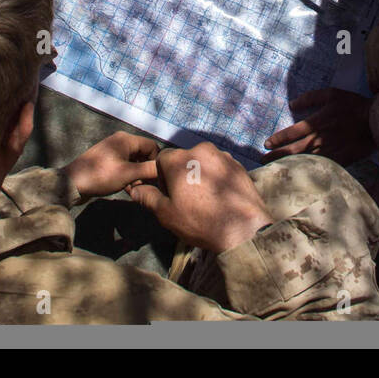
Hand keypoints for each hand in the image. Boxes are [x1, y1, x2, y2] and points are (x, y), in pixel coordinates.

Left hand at [65, 132, 159, 198]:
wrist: (72, 183)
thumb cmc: (100, 176)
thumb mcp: (128, 174)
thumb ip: (149, 170)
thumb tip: (165, 168)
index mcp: (126, 139)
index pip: (152, 146)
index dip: (157, 161)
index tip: (156, 178)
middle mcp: (120, 141)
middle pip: (143, 154)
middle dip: (146, 170)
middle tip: (143, 186)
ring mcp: (113, 150)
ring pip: (135, 161)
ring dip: (137, 175)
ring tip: (134, 189)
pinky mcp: (107, 160)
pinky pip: (125, 166)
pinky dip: (128, 176)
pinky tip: (127, 189)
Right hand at [126, 142, 272, 253]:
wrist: (243, 228)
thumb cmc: (200, 220)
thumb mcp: (167, 213)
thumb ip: (148, 198)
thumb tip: (136, 190)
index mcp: (179, 158)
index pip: (162, 159)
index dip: (162, 177)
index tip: (170, 195)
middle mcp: (200, 149)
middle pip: (184, 159)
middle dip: (182, 175)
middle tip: (188, 199)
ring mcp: (222, 155)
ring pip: (202, 162)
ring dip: (199, 175)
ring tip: (206, 199)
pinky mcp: (238, 164)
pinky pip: (219, 168)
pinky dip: (216, 178)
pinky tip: (220, 197)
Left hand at [264, 88, 373, 164]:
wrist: (375, 121)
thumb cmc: (352, 105)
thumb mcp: (330, 94)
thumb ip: (310, 98)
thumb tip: (292, 104)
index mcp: (315, 123)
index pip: (290, 133)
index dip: (277, 140)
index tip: (266, 144)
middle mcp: (319, 139)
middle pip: (293, 150)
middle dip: (276, 156)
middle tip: (263, 161)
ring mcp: (328, 151)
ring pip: (304, 161)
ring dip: (289, 165)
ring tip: (277, 170)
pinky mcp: (339, 160)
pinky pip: (320, 167)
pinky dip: (308, 171)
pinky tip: (301, 175)